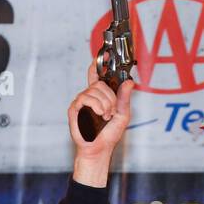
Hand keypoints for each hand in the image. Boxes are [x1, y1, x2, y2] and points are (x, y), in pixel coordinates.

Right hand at [69, 63, 134, 186]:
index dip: (98, 64)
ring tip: (106, 116)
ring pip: (94, 90)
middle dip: (110, 97)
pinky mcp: (74, 108)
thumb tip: (129, 82)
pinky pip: (85, 97)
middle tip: (112, 111)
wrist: (99, 150)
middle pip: (99, 83)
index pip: (97, 75)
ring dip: (105, 103)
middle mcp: (89, 96)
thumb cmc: (108, 135)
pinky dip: (96, 105)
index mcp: (100, 96)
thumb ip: (124, 98)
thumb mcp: (123, 115)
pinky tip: (100, 114)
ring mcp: (81, 102)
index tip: (103, 53)